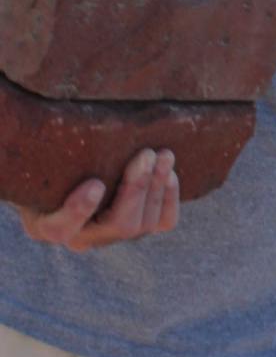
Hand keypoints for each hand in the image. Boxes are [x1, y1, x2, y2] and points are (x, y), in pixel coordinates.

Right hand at [18, 148, 179, 251]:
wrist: (71, 175)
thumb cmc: (48, 166)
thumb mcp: (38, 164)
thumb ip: (42, 154)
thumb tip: (25, 118)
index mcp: (47, 226)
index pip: (61, 228)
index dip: (79, 210)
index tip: (94, 184)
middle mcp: (82, 239)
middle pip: (118, 225)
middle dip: (136, 188)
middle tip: (145, 154)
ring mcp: (114, 237)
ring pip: (144, 225)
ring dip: (157, 187)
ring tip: (163, 154)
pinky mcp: (141, 228)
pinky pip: (163, 223)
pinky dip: (170, 197)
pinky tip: (169, 172)